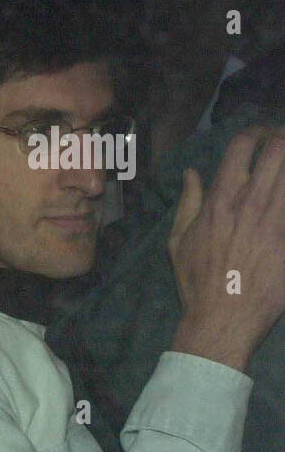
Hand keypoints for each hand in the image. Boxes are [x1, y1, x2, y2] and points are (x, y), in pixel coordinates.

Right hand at [168, 126, 284, 370]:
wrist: (223, 318)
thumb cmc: (196, 282)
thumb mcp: (178, 241)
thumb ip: (188, 202)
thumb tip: (191, 173)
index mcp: (221, 200)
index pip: (243, 146)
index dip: (254, 133)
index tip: (257, 138)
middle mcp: (252, 203)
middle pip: (280, 149)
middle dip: (282, 140)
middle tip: (281, 147)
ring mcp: (278, 221)